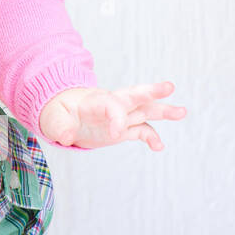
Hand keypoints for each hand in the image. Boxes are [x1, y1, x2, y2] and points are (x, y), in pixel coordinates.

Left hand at [38, 82, 185, 149]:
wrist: (62, 115)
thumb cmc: (57, 112)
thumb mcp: (52, 118)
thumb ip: (59, 127)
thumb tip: (66, 136)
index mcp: (96, 100)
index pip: (113, 105)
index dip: (118, 119)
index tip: (116, 135)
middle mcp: (112, 104)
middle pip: (134, 95)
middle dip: (151, 91)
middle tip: (169, 86)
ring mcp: (120, 116)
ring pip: (145, 110)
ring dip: (163, 111)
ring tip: (183, 111)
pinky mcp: (123, 128)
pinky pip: (141, 131)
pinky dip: (151, 138)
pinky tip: (159, 147)